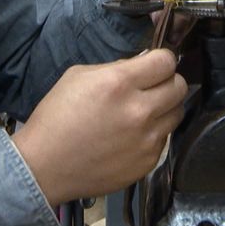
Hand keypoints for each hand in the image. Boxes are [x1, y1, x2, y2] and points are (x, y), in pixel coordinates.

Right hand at [11, 49, 187, 205]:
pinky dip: (153, 133)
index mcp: (120, 83)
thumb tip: (141, 66)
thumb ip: (116, 68)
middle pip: (179, 86)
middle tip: (152, 86)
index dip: (161, 59)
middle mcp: (140, 111)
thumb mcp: (79, 76)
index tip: (155, 63)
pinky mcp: (147, 162)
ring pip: (177, 113)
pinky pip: (164, 138)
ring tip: (143, 112)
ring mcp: (147, 140)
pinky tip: (132, 136)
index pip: (166, 61)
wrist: (44, 166)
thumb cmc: (56, 117)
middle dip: (168, 81)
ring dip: (165, 108)